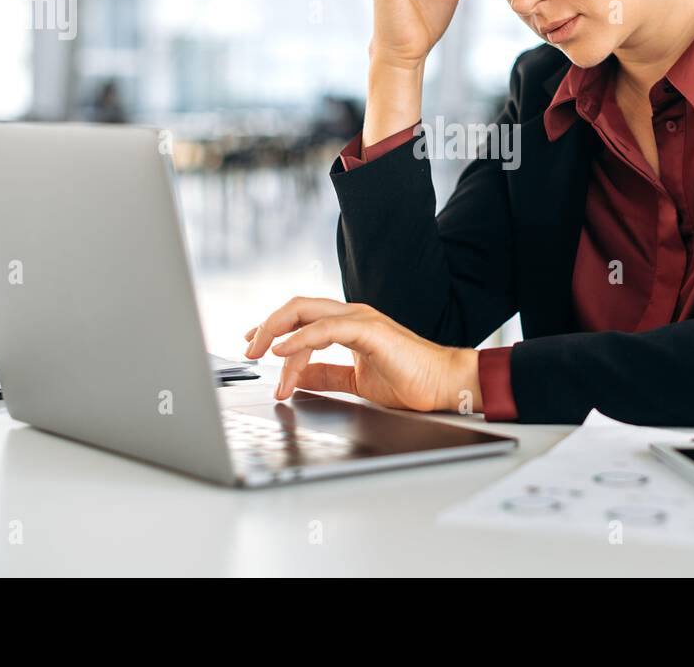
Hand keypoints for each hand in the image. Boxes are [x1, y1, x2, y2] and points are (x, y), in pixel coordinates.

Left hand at [243, 297, 481, 412]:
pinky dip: (300, 339)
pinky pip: (326, 329)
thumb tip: (299, 378)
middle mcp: (352, 316)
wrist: (444, 385)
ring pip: (306, 312)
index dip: (273, 329)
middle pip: (297, 307)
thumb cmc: (411, 380)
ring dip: (277, 335)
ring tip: (262, 359)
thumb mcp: (357, 380)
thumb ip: (328, 375)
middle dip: (266, 327)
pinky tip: (284, 353)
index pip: (301, 317)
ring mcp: (361, 319)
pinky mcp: (370, 331)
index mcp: (349, 325)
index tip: (254, 345)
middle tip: (249, 351)